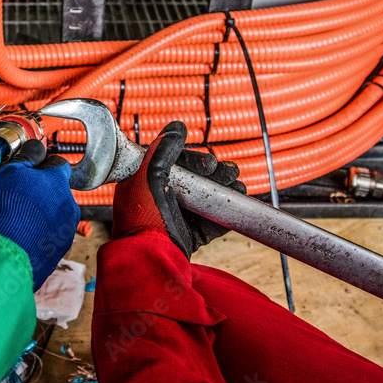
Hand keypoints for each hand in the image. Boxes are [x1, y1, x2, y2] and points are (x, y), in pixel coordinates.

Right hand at [0, 140, 79, 289]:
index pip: (57, 163)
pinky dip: (35, 236)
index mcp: (58, 181)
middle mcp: (68, 205)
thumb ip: (26, 158)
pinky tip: (17, 239)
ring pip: (53, 216)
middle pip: (56, 192)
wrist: (0, 255)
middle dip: (39, 193)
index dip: (41, 166)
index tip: (26, 172)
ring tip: (13, 222)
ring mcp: (65, 232)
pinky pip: (47, 238)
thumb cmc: (0, 209)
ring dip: (38, 216)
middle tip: (14, 199)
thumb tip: (37, 148)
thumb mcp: (7, 171)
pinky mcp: (57, 253)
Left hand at [112, 121, 245, 257]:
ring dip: (225, 191)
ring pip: (205, 199)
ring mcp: (175, 218)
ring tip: (239, 186)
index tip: (209, 164)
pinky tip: (238, 201)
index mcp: (144, 183)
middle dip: (216, 174)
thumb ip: (163, 149)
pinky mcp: (189, 236)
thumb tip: (177, 126)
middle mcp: (159, 199)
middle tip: (230, 172)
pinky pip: (211, 222)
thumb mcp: (148, 174)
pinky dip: (225, 212)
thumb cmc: (143, 215)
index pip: (174, 163)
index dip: (194, 160)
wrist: (150, 256)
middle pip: (193, 180)